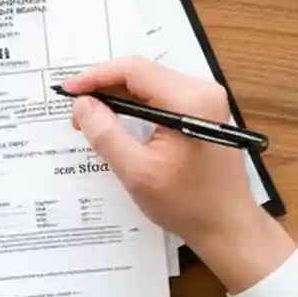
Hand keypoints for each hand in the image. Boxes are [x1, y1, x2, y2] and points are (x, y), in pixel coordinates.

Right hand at [64, 57, 295, 292]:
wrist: (228, 225)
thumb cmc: (187, 204)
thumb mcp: (137, 172)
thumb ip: (106, 134)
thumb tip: (82, 104)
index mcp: (189, 101)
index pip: (134, 70)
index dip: (96, 76)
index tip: (69, 91)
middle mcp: (202, 91)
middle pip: (142, 73)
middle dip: (105, 87)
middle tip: (78, 112)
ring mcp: (206, 99)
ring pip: (150, 83)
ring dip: (119, 96)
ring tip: (93, 118)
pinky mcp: (204, 111)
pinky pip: (162, 95)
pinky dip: (136, 104)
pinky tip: (119, 121)